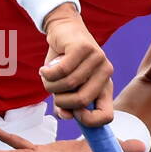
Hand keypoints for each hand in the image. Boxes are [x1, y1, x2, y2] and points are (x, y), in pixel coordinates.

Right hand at [41, 6, 113, 125]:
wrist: (63, 30)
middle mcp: (106, 73)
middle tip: (54, 93)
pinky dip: (48, 73)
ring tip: (47, 77)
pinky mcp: (83, 47)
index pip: (106, 115)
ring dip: (51, 85)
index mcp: (106, 87)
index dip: (87, 121)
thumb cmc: (64, 62)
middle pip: (82, 100)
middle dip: (61, 101)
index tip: (72, 113)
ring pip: (69, 83)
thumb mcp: (65, 87)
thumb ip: (66, 104)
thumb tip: (66, 116)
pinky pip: (62, 70)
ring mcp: (97, 58)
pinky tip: (44, 69)